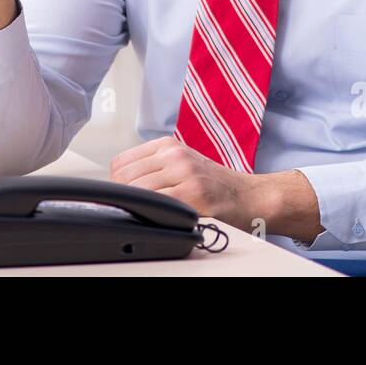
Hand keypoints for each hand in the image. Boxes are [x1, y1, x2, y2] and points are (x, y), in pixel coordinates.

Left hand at [110, 137, 258, 227]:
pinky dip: (153, 214)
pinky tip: (161, 219)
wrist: (250, 195)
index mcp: (167, 144)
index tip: (122, 197)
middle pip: (125, 178)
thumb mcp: (182, 164)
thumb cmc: (214, 184)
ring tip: (148, 215)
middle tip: (133, 211)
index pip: (120, 162)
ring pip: (139, 191)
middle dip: (124, 198)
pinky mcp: (194, 193)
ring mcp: (185, 172)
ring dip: (138, 208)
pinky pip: (159, 205)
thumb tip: (118, 184)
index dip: (115, 184)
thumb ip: (153, 167)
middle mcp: (174, 154)